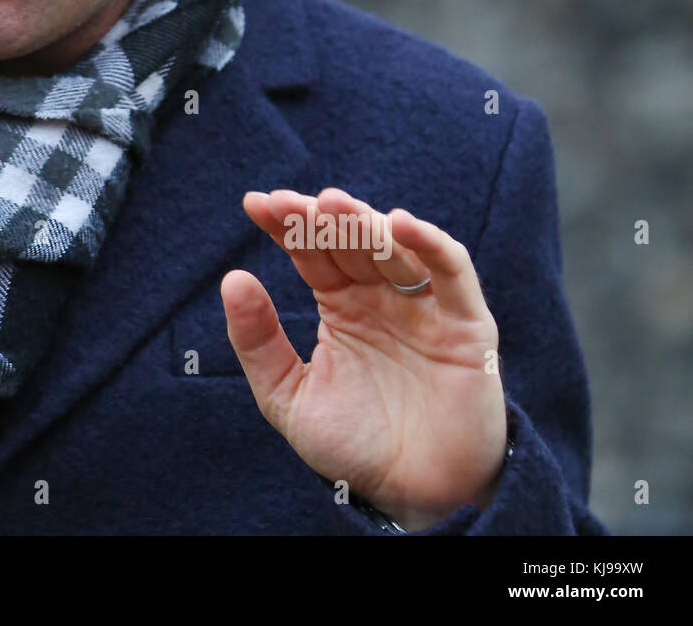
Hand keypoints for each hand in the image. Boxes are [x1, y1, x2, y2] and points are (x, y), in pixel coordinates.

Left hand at [222, 187, 506, 529]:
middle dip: (318, 217)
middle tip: (286, 203)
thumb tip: (232, 278)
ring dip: (364, 221)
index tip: (255, 204)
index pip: (311, 252)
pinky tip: (400, 224)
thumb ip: (259, 343)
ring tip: (332, 204)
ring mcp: (424, 306)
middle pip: (349, 240)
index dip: (285, 225)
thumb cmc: (354, 445)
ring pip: (394, 247)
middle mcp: (382, 296)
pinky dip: (431, 244)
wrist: (414, 497)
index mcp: (341, 305)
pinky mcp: (467, 324)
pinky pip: (453, 273)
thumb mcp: (289, 396)